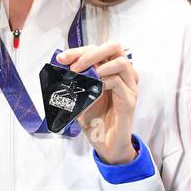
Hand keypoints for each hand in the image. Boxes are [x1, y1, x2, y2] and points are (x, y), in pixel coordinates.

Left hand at [57, 42, 137, 163]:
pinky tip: (92, 89)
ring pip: (121, 62)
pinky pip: (118, 82)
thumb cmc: (95, 118)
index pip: (100, 49)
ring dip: (98, 65)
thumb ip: (76, 79)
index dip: (80, 50)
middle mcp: (125, 76)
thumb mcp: (80, 95)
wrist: (104, 143)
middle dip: (91, 52)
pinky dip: (103, 82)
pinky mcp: (130, 101)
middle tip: (75, 66)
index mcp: (113, 70)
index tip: (62, 59)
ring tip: (83, 77)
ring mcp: (130, 87)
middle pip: (115, 47)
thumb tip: (60, 64)